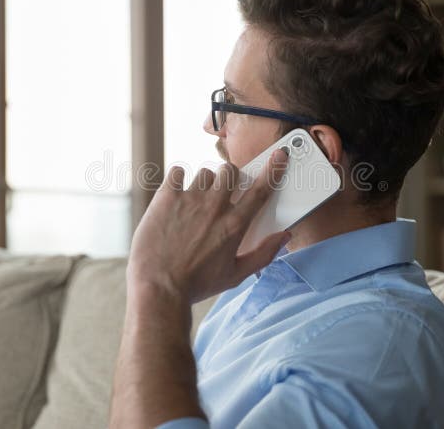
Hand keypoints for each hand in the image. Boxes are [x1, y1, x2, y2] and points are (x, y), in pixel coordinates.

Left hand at [127, 149, 290, 303]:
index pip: (261, 190)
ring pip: (204, 173)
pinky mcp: (166, 197)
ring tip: (193, 202)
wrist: (158, 288)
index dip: (273, 170)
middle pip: (230, 171)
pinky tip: (174, 196)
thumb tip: (284, 237)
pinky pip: (177, 172)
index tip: (279, 156)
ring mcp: (190, 199)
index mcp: (235, 225)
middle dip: (228, 178)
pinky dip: (177, 180)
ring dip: (203, 183)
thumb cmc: (196, 284)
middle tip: (220, 192)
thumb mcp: (236, 275)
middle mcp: (215, 207)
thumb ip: (263, 254)